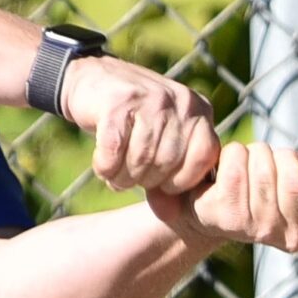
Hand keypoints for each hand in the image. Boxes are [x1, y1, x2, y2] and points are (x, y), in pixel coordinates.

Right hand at [62, 56, 219, 193]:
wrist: (93, 81)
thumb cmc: (132, 122)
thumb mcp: (160, 145)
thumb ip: (170, 180)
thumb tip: (172, 216)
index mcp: (199, 111)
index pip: (203, 159)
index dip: (179, 181)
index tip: (159, 182)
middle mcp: (180, 101)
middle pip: (168, 164)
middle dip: (144, 180)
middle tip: (129, 175)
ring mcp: (150, 99)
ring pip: (140, 160)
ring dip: (121, 176)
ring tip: (114, 170)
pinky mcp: (118, 102)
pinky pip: (114, 152)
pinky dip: (105, 166)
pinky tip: (101, 163)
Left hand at [148, 125, 297, 252]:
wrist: (216, 213)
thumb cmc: (269, 191)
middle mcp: (290, 238)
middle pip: (296, 179)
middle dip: (284, 156)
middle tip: (273, 163)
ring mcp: (257, 229)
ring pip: (264, 166)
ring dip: (257, 153)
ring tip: (251, 167)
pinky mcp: (227, 215)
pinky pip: (237, 162)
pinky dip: (233, 153)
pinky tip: (229, 169)